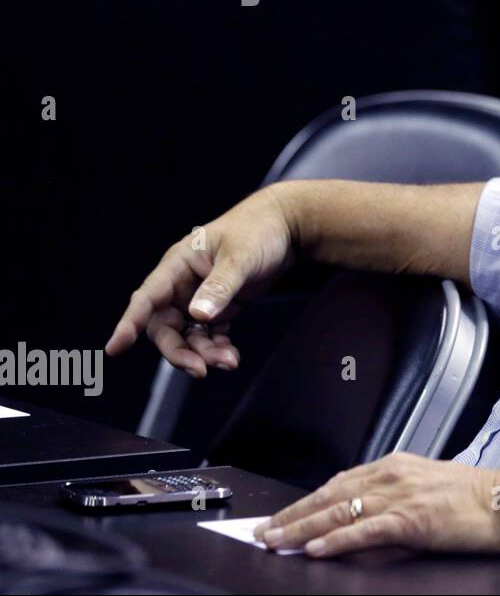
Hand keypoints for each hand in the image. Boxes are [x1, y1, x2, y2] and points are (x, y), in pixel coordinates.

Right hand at [104, 185, 297, 376]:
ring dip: (203, 353)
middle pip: (165, 326)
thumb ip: (220, 286)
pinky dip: (217, 348)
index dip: (130, 323)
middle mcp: (184, 283)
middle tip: (200, 369)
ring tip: (229, 362)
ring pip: (188, 335)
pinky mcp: (220, 307)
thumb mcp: (240, 257)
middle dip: (179, 351)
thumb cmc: (259, 231)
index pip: (147, 298)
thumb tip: (197, 316)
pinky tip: (230, 357)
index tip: (115, 348)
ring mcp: (200, 297)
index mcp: (178, 264)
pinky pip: (209, 335)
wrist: (288, 226)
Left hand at [253, 453, 499, 557]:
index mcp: (396, 465)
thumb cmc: (474, 498)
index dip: (307, 501)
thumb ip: (392, 502)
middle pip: (330, 496)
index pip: (339, 482)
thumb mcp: (427, 490)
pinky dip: (338, 540)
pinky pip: (366, 531)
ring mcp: (401, 496)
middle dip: (293, 515)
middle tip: (263, 531)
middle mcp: (393, 475)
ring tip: (276, 540)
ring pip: (340, 512)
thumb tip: (360, 524)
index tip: (282, 515)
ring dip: (303, 528)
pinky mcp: (412, 519)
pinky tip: (317, 548)